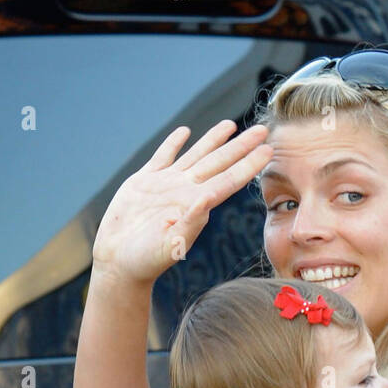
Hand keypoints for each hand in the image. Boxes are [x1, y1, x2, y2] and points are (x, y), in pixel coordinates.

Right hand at [92, 121, 273, 284]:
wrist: (119, 262)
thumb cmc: (146, 261)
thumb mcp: (171, 245)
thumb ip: (190, 221)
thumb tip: (207, 199)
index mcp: (196, 205)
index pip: (229, 179)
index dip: (249, 164)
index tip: (269, 149)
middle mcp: (185, 191)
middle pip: (219, 162)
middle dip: (241, 146)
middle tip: (263, 129)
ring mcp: (166, 185)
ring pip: (196, 155)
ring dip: (214, 140)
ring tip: (231, 125)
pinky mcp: (144, 182)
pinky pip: (163, 157)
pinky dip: (174, 143)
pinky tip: (185, 132)